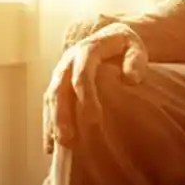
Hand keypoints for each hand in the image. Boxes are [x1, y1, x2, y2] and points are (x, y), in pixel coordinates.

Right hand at [42, 23, 149, 153]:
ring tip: (58, 147)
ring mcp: (60, 72)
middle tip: (68, 139)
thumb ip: (136, 60)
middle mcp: (68, 61)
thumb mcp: (136, 47)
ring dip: (52, 122)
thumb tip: (131, 78)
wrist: (111, 37)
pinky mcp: (57, 84)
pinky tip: (51, 146)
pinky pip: (49, 105)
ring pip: (51, 98)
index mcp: (87, 50)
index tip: (94, 120)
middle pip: (60, 89)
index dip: (86, 96)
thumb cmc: (126, 46)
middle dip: (62, 115)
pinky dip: (48, 124)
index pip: (82, 74)